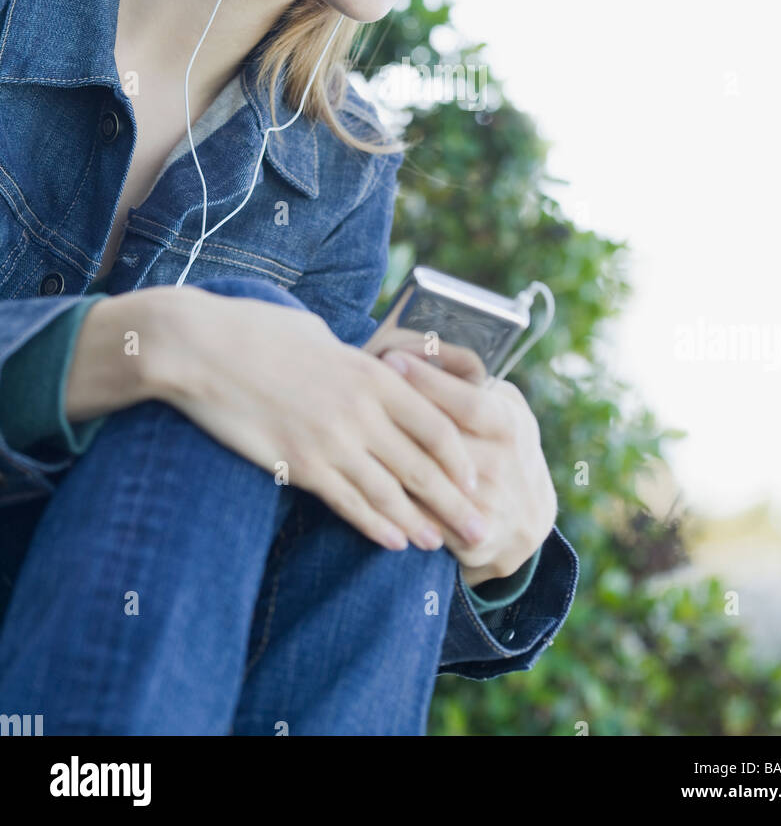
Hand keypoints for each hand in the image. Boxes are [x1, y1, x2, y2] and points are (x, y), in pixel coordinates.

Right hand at [141, 287, 490, 555]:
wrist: (202, 348)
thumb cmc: (256, 332)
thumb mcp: (318, 336)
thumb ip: (349, 362)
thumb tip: (362, 369)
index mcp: (372, 374)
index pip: (435, 425)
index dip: (459, 458)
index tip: (474, 478)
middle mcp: (361, 410)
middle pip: (424, 467)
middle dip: (457, 503)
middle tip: (482, 530)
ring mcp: (331, 440)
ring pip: (390, 492)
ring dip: (419, 523)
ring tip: (441, 545)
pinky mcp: (298, 464)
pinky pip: (348, 503)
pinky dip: (375, 526)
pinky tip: (394, 543)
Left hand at [376, 349, 557, 585]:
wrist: (527, 516)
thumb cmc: (504, 444)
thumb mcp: (504, 407)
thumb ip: (473, 381)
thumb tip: (428, 345)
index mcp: (508, 424)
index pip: (466, 401)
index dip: (429, 381)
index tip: (390, 359)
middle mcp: (501, 464)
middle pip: (440, 442)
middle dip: (395, 417)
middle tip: (357, 392)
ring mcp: (487, 505)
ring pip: (425, 482)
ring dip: (385, 460)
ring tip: (349, 435)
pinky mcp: (473, 539)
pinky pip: (423, 521)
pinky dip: (391, 505)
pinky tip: (360, 483)